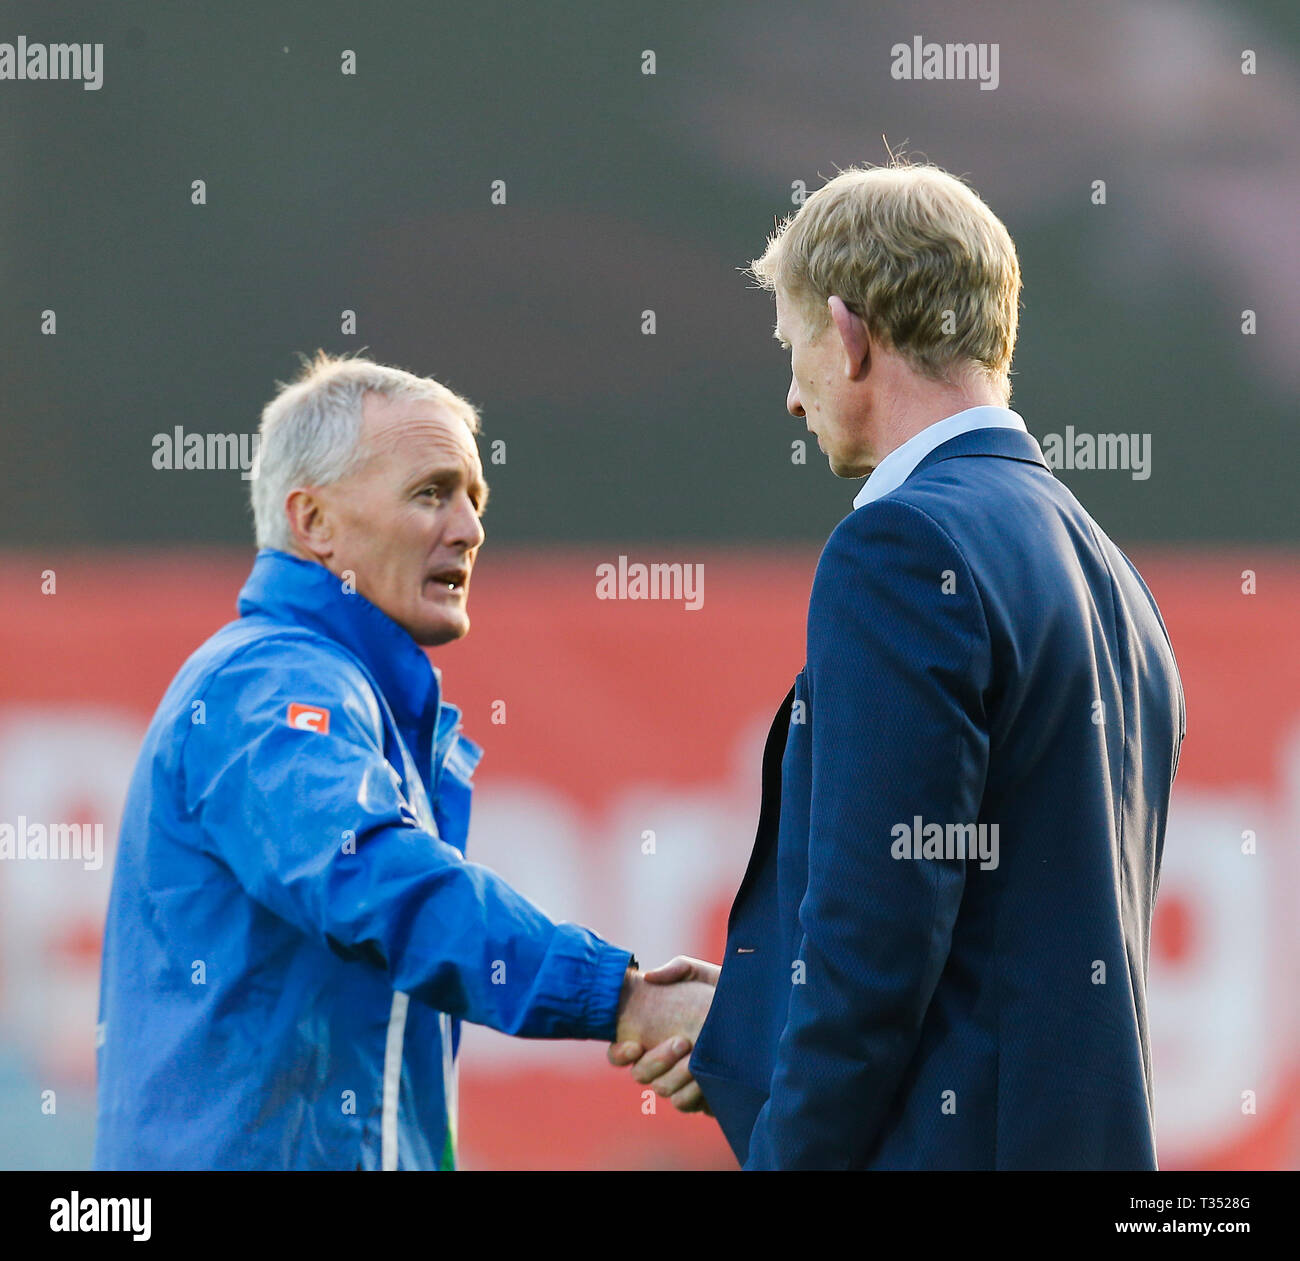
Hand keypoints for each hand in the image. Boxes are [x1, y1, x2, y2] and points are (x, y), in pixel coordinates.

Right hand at [609, 956, 720, 1113]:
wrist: (754, 1008)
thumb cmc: (720, 988)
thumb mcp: (699, 973)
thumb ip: (675, 970)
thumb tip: (649, 977)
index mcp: (652, 1034)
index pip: (620, 1053)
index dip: (620, 1053)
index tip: (634, 1045)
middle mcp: (662, 1061)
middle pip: (641, 1074)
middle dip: (657, 1061)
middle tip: (681, 1042)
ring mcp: (681, 1080)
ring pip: (664, 1091)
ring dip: (676, 1078)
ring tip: (695, 1060)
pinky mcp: (703, 1094)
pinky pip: (688, 1104)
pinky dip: (694, 1094)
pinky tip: (706, 1079)